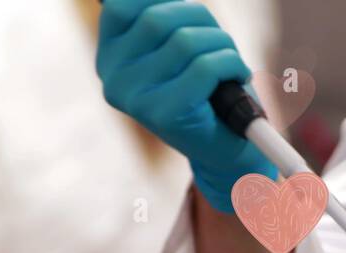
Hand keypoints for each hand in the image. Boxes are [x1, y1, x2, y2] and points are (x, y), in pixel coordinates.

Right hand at [96, 0, 275, 212]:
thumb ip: (164, 16)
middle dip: (200, 20)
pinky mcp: (165, 115)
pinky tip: (235, 77)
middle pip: (158, 18)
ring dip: (221, 44)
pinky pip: (205, 67)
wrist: (225, 146)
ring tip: (228, 63)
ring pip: (186, 41)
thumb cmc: (203, 87)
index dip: (161, 0)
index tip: (187, 18)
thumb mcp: (177, 44)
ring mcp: (137, 100)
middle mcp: (115, 79)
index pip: (122, 6)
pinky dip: (231, 64)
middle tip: (217, 41)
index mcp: (110, 58)